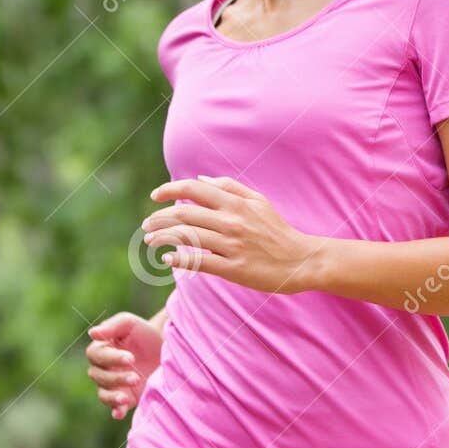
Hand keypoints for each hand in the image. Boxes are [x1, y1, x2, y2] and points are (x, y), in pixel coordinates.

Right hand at [86, 312, 163, 419]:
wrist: (166, 348)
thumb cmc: (145, 333)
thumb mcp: (130, 324)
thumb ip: (112, 326)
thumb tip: (91, 333)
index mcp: (101, 350)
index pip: (96, 356)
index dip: (111, 358)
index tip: (131, 358)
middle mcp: (103, 369)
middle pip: (98, 376)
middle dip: (116, 378)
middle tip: (135, 377)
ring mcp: (114, 385)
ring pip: (104, 394)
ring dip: (113, 397)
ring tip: (126, 398)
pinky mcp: (126, 397)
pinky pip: (115, 408)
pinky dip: (115, 411)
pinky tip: (119, 413)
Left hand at [142, 176, 318, 293]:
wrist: (301, 261)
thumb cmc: (278, 231)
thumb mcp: (259, 201)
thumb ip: (230, 187)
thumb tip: (201, 178)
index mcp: (235, 203)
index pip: (193, 189)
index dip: (169, 189)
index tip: (155, 196)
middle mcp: (231, 222)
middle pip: (183, 214)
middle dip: (158, 219)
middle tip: (147, 226)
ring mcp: (231, 246)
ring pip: (186, 238)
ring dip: (162, 238)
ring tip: (151, 242)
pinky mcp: (233, 268)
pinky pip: (198, 262)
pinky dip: (179, 260)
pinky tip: (168, 260)